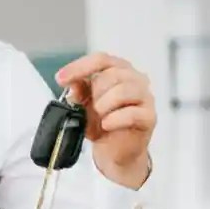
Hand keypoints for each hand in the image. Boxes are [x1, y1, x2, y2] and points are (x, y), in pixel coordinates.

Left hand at [55, 52, 154, 188]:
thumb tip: (73, 84)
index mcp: (117, 70)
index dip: (79, 67)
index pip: (100, 59)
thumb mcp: (82, 104)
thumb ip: (78, 91)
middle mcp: (134, 79)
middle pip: (112, 74)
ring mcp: (144, 97)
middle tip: (91, 107)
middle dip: (95, 93)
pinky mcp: (149, 116)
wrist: (114, 149)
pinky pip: (132, 113)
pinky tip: (107, 125)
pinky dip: (115, 119)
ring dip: (104, 105)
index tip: (60, 79)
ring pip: (124, 90)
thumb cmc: (101, 121)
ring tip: (100, 116)